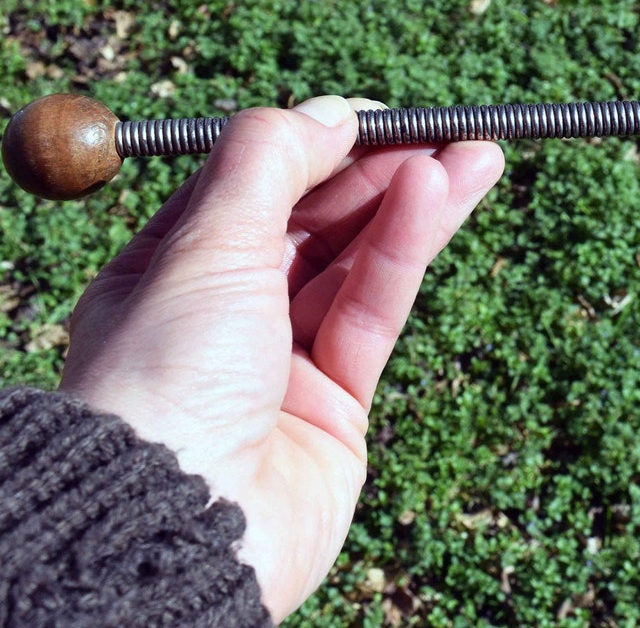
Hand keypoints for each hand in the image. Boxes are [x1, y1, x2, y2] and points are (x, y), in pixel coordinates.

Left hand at [58, 96, 503, 620]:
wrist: (177, 526)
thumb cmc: (165, 381)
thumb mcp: (205, 245)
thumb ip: (267, 164)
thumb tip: (327, 112)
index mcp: (164, 273)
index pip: (249, 187)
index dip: (312, 145)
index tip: (372, 114)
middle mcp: (221, 316)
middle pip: (311, 222)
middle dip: (379, 170)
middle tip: (444, 126)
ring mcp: (280, 363)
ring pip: (355, 264)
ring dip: (412, 204)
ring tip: (475, 153)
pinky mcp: (335, 408)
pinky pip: (373, 313)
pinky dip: (405, 253)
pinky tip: (437, 198)